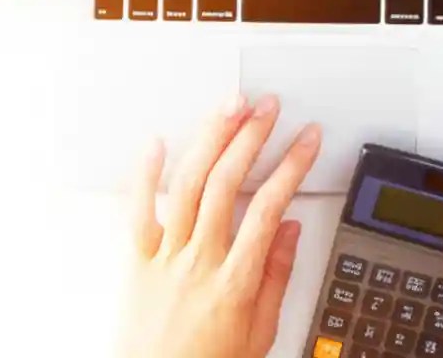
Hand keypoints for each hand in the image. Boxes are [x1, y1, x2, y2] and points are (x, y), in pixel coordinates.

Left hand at [117, 95, 321, 357]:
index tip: (306, 139)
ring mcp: (164, 258)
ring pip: (187, 185)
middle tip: (267, 108)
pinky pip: (137, 210)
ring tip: (228, 109)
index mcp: (233, 282)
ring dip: (209, 140)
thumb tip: (289, 230)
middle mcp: (197, 262)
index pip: (269, 207)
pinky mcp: (136, 261)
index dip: (292, 165)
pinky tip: (157, 142)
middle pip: (225, 183)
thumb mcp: (258, 333)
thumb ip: (276, 277)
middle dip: (251, 136)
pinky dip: (145, 173)